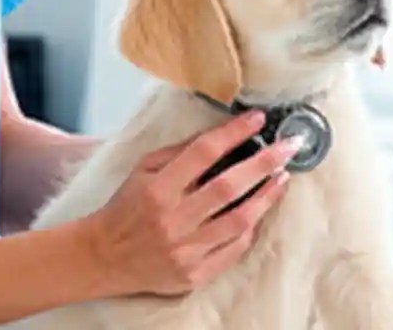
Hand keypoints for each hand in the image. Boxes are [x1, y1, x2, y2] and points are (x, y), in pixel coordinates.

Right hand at [80, 111, 297, 297]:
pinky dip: (250, 227)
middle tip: (288, 146)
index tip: (256, 119)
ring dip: (266, 196)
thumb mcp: (142, 170)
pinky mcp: (194, 274)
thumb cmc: (125, 208)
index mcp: (157, 189)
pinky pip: (233, 249)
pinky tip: (259, 210)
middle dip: (264, 162)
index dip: (233, 133)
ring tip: (283, 177)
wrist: (104, 256)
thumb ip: (178, 153)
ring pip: (239, 220)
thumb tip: (220, 136)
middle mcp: (172, 219)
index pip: (202, 153)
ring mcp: (185, 250)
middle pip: (228, 186)